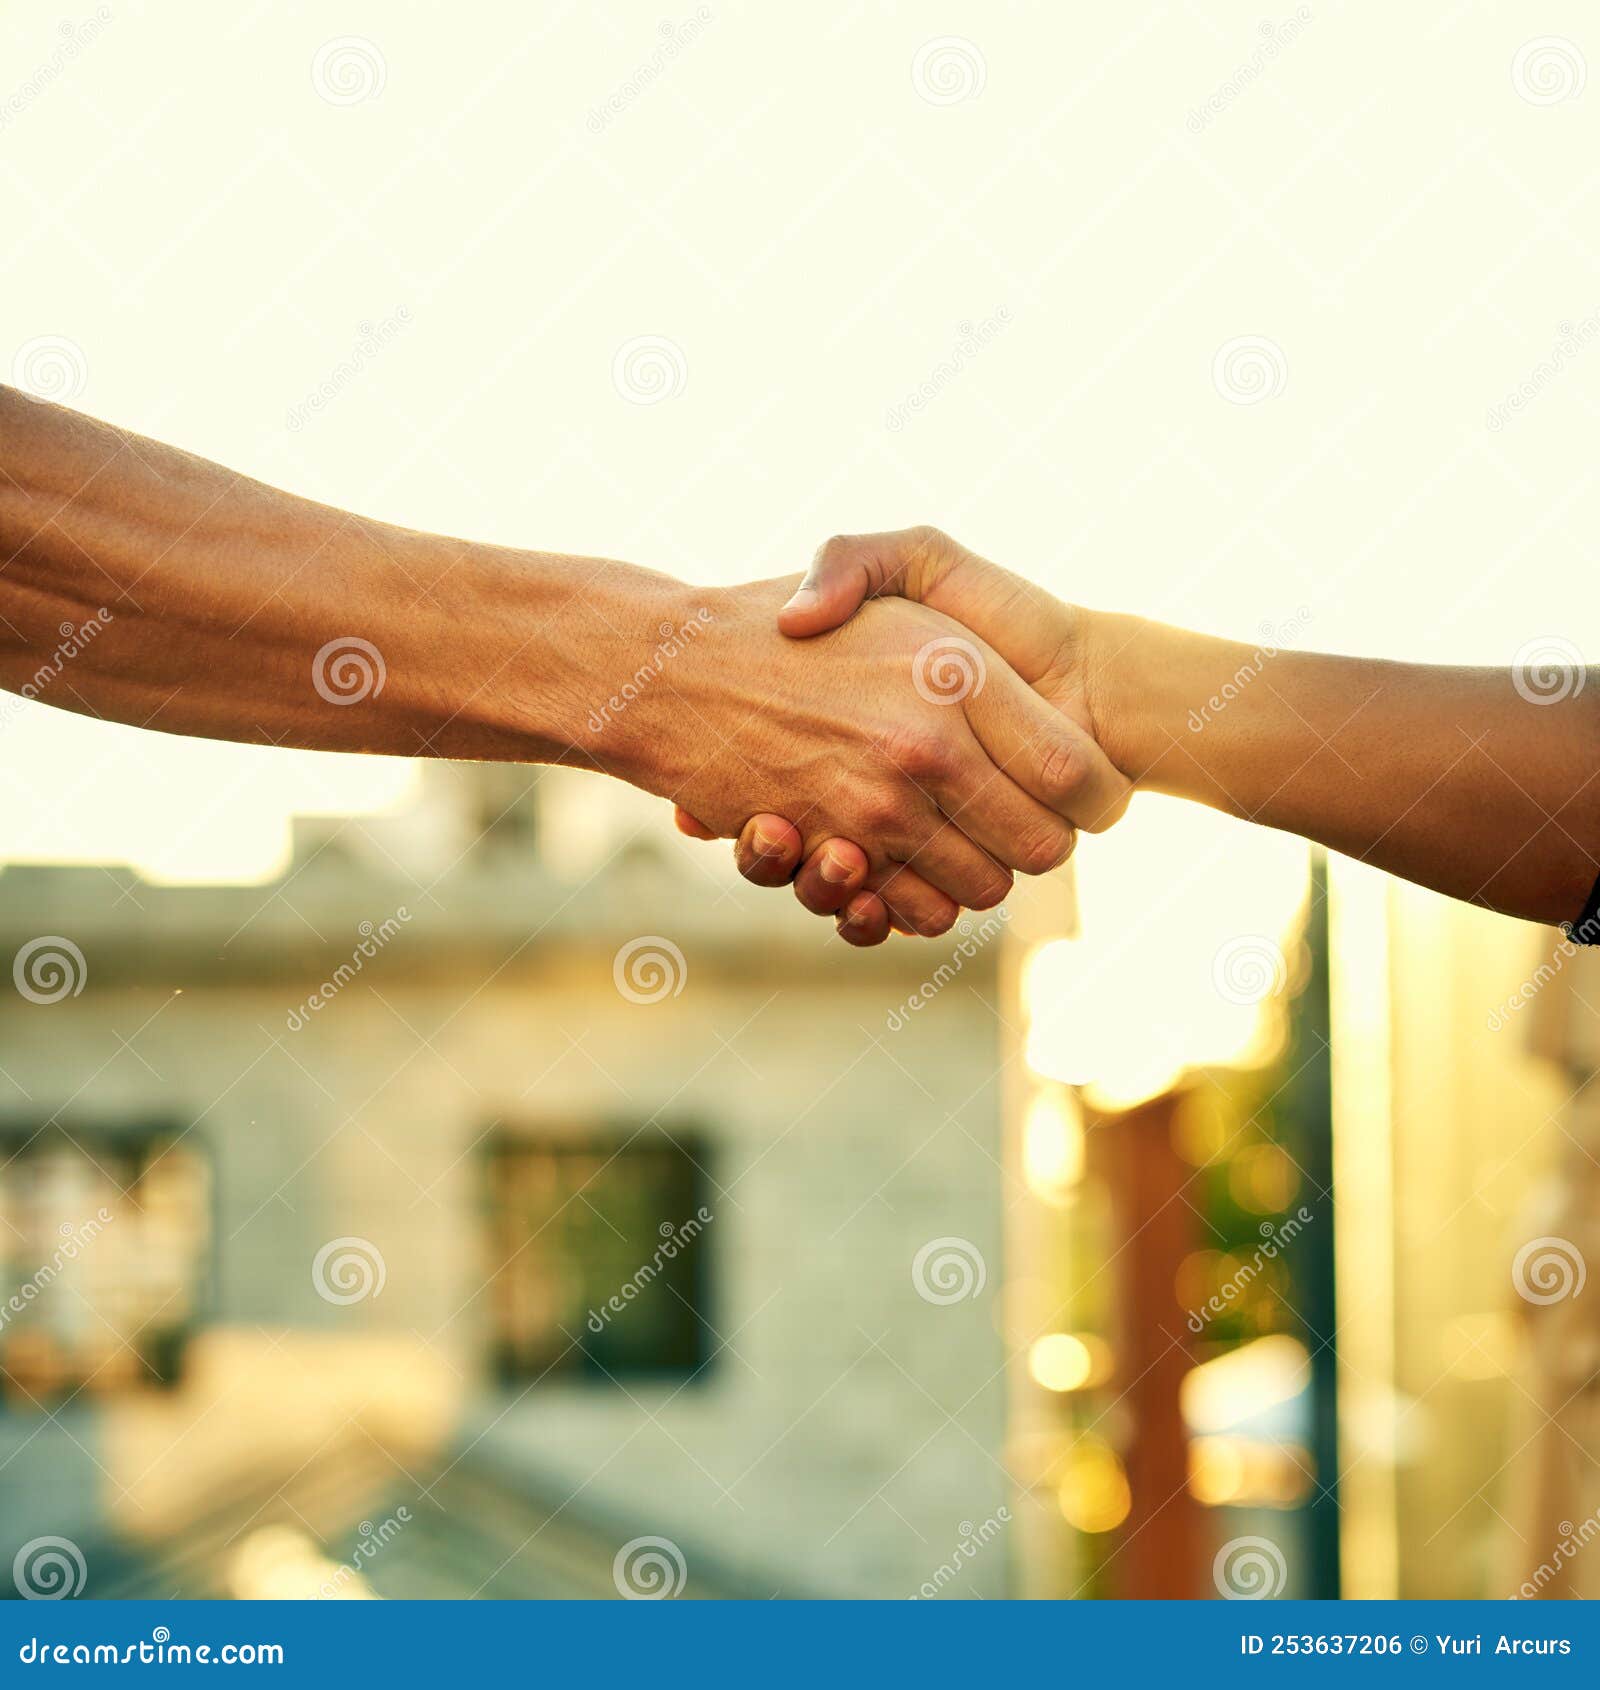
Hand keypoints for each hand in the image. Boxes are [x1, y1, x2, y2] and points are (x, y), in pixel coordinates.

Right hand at [627, 575, 1099, 925]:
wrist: (665, 669)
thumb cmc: (799, 612)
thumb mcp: (903, 562)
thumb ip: (1008, 618)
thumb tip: (1046, 694)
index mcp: (960, 672)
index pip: (1080, 777)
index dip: (1096, 798)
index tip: (1083, 795)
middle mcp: (928, 744)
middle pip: (1043, 849)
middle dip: (1037, 845)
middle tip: (1012, 817)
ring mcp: (878, 805)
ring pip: (981, 889)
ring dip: (972, 877)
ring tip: (948, 836)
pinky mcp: (831, 852)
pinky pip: (910, 912)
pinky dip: (910, 906)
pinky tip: (889, 867)